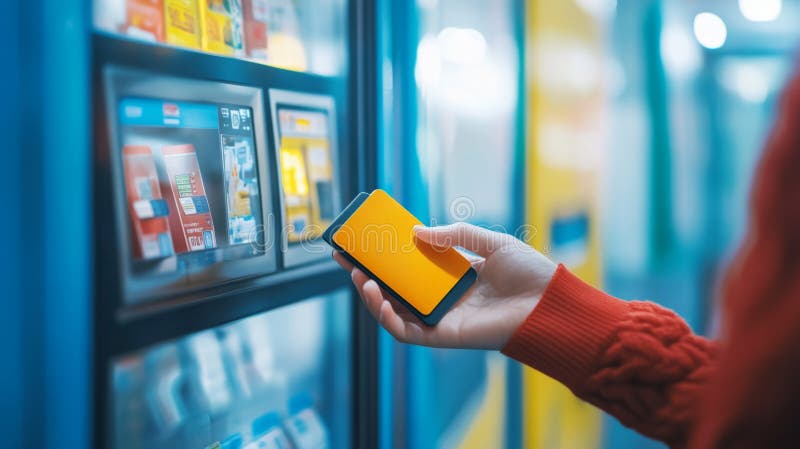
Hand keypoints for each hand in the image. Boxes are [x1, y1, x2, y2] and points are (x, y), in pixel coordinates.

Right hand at [333, 222, 556, 349]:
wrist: (550, 303)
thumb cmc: (528, 272)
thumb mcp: (490, 241)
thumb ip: (455, 235)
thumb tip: (417, 232)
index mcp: (452, 277)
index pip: (410, 267)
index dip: (386, 256)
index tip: (363, 241)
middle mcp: (443, 299)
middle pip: (395, 289)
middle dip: (367, 274)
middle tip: (346, 256)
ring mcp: (441, 318)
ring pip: (394, 312)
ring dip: (371, 296)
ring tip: (359, 276)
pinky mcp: (444, 335)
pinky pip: (407, 332)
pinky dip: (387, 317)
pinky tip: (377, 297)